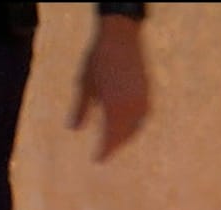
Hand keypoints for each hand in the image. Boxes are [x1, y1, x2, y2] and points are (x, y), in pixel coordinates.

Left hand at [67, 14, 149, 162]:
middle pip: (125, 133)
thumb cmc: (97, 60)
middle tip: (104, 156)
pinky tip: (130, 125)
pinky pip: (144, 113)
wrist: (121, 36)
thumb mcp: (84, 85)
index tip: (98, 161)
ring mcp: (142, 96)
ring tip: (116, 144)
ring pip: (137, 124)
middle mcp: (131, 104)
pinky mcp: (148, 89)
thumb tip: (73, 129)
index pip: (110, 135)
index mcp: (113, 106)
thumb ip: (80, 109)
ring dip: (127, 136)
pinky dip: (136, 123)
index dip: (104, 150)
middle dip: (115, 146)